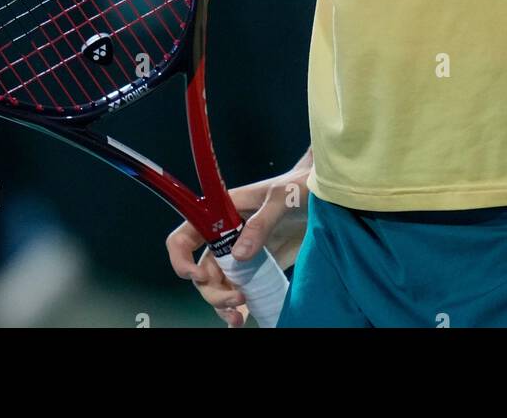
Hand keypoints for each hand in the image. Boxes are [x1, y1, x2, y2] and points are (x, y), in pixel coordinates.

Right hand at [166, 156, 311, 327]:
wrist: (323, 198)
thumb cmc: (298, 187)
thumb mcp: (282, 198)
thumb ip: (261, 223)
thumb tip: (238, 255)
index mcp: (222, 212)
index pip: (187, 235)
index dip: (182, 258)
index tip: (198, 276)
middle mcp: (226, 236)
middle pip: (202, 270)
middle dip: (212, 291)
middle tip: (236, 300)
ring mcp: (241, 254)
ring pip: (218, 285)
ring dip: (222, 304)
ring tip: (238, 316)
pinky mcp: (257, 268)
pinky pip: (239, 291)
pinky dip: (237, 309)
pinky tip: (242, 318)